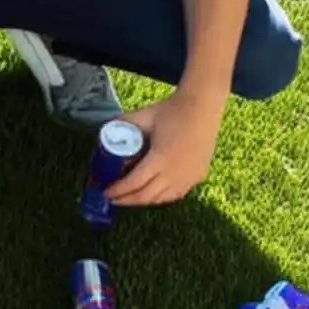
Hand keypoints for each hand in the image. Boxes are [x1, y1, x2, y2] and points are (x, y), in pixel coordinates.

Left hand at [105, 89, 226, 205]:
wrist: (203, 107)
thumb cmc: (172, 110)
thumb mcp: (143, 115)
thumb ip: (123, 123)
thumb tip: (105, 131)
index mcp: (160, 158)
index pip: (135, 183)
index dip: (119, 191)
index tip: (106, 192)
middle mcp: (175, 173)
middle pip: (147, 196)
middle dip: (127, 200)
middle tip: (112, 199)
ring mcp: (189, 177)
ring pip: (162, 199)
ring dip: (143, 201)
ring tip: (128, 198)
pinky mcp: (198, 176)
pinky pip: (176, 194)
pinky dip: (160, 197)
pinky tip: (151, 194)